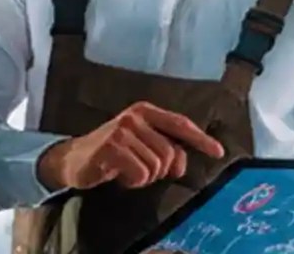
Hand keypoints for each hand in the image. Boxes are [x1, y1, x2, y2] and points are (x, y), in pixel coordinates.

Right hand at [38, 102, 224, 190]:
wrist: (74, 159)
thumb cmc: (113, 153)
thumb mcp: (142, 145)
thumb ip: (165, 148)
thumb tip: (182, 164)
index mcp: (146, 111)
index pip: (180, 124)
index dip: (201, 139)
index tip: (219, 152)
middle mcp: (135, 117)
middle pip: (170, 153)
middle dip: (161, 170)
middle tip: (142, 171)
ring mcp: (122, 131)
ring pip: (156, 166)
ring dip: (144, 177)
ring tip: (127, 170)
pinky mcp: (111, 147)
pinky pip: (140, 174)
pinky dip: (132, 181)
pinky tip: (118, 175)